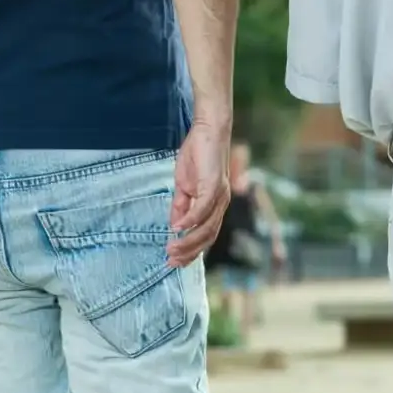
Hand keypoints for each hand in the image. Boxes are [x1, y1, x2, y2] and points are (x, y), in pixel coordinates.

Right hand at [168, 119, 231, 265]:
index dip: (192, 251)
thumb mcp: (185, 185)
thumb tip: (174, 226)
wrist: (208, 131)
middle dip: (189, 253)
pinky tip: (176, 228)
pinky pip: (202, 209)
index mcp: (215, 206)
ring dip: (187, 241)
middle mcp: (221, 205)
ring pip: (206, 228)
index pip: (206, 236)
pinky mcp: (215, 185)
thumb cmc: (198, 156)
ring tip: (171, 250)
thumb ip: (181, 206)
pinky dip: (189, 220)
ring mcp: (220, 196)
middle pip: (207, 237)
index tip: (175, 262)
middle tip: (171, 262)